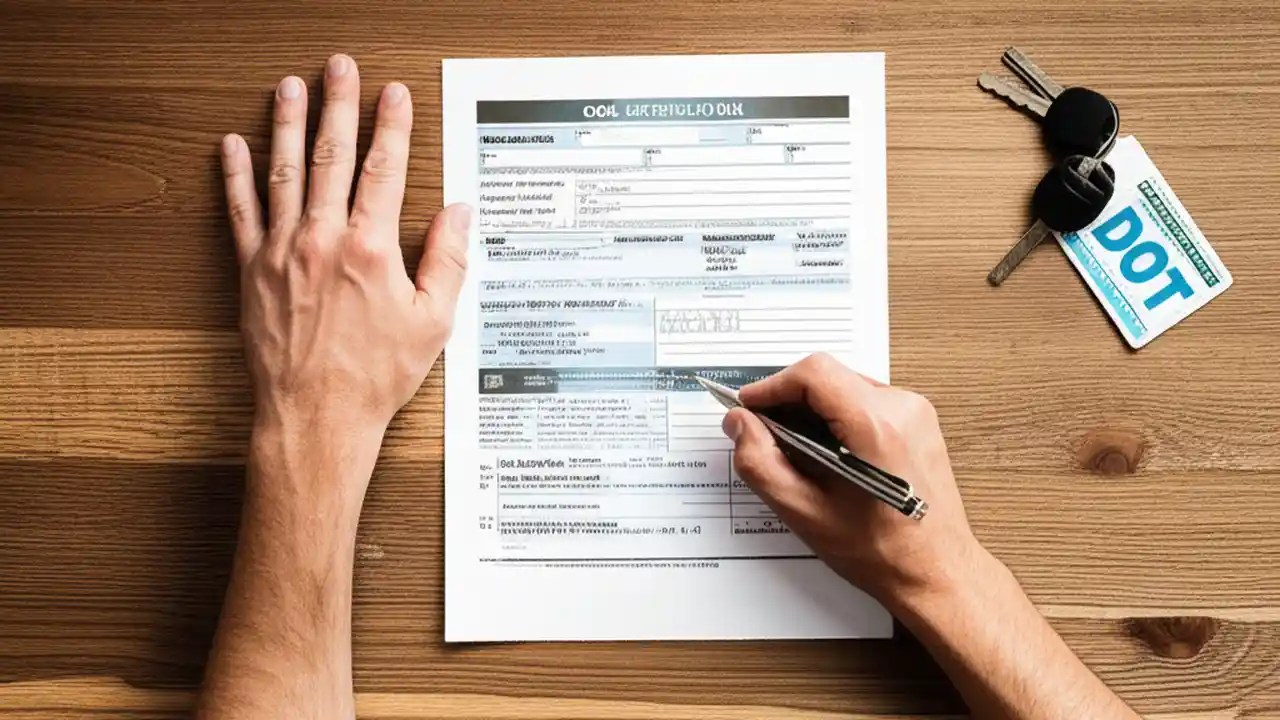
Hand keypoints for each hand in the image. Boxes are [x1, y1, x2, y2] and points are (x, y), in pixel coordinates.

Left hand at [219, 55, 468, 438]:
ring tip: (290, 89)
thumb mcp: (433, 323)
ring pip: (285, 173)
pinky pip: (242, 212)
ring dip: (288, 125)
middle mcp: (322, 240)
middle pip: (332, 157)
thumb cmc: (373, 376)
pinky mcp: (252, 271)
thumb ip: (448, 262)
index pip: (383, 171)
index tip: (393, 95)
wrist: (315, 414)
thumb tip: (460, 215)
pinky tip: (234, 147)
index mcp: (370, 249)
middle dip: (337, 107)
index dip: (390, 127)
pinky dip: (237, 176)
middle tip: (338, 69)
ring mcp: (282, 252)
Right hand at [723, 353, 980, 608]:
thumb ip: (761, 463)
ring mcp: (915, 412)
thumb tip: (740, 424)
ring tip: (794, 447)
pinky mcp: (918, 421)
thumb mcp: (805, 512)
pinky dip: (837, 415)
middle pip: (828, 375)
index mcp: (876, 427)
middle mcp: (902, 409)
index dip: (771, 386)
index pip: (813, 374)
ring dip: (812, 407)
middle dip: (789, 398)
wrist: (937, 571)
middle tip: (764, 432)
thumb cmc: (883, 552)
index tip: (748, 407)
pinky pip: (866, 399)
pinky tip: (826, 451)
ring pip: (845, 384)